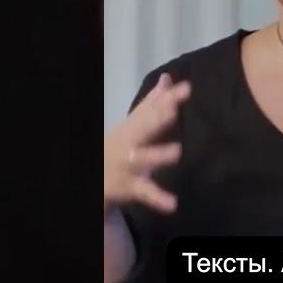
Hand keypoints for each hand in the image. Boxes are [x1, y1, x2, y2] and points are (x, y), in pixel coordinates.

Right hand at [103, 73, 190, 214]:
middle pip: (142, 128)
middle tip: (174, 109)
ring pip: (143, 158)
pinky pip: (145, 192)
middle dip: (157, 118)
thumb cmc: (122, 145)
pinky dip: (158, 198)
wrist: (96, 175)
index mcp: (133, 125)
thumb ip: (152, 103)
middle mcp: (130, 141)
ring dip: (158, 154)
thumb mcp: (134, 123)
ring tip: (177, 151)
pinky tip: (173, 204)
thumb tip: (167, 78)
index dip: (167, 98)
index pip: (151, 108)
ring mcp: (130, 164)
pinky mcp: (132, 186)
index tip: (187, 88)